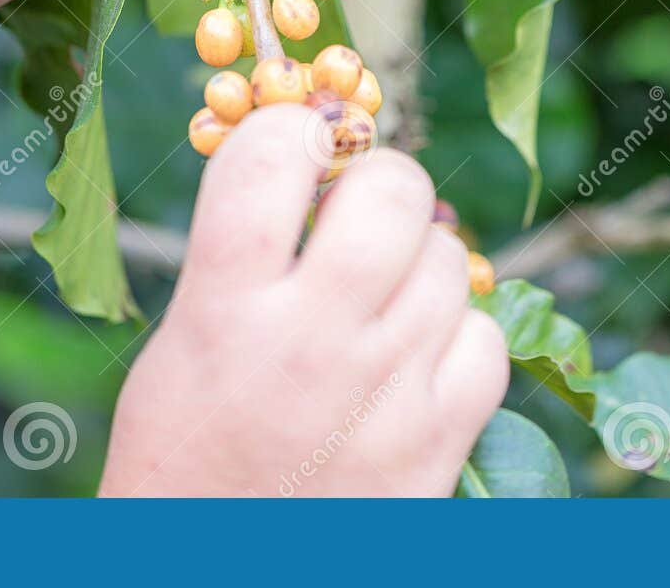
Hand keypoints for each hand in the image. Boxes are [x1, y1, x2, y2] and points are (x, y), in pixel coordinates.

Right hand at [99, 106, 508, 497]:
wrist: (211, 580)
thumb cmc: (187, 456)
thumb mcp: (183, 342)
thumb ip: (242, 253)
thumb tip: (317, 159)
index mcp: (223, 307)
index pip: (269, 158)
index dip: (291, 128)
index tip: (301, 142)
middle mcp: (309, 340)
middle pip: (392, 191)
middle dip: (381, 181)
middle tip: (363, 207)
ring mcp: (384, 392)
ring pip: (450, 259)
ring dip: (422, 261)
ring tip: (386, 297)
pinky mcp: (437, 443)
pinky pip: (487, 339)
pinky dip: (461, 336)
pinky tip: (420, 356)